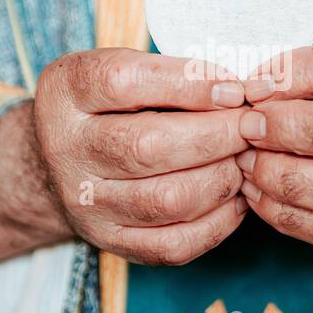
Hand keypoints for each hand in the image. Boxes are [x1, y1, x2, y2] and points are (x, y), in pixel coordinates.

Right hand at [33, 48, 249, 264]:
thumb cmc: (109, 105)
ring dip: (223, 178)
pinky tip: (234, 197)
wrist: (60, 162)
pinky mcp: (110, 241)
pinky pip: (175, 243)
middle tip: (252, 128)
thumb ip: (176, 73)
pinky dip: (218, 222)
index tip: (235, 90)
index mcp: (67, 91)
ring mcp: (86, 203)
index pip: (125, 82)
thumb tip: (246, 92)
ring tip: (243, 160)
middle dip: (218, 136)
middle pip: (149, 146)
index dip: (190, 84)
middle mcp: (67, 149)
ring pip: (169, 199)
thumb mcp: (123, 68)